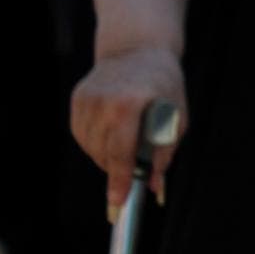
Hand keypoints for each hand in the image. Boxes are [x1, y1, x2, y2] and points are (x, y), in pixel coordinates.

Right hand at [71, 47, 186, 215]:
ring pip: (91, 148)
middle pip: (104, 154)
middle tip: (131, 172)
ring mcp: (87, 100)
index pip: (122, 152)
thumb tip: (154, 185)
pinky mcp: (77, 99)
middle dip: (117, 169)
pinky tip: (112, 131)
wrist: (138, 49)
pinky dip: (96, 141)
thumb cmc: (164, 84)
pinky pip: (82, 135)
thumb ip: (165, 151)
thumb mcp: (177, 115)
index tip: (117, 204)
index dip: (120, 181)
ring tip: (126, 143)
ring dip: (107, 156)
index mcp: (131, 104)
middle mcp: (104, 101)